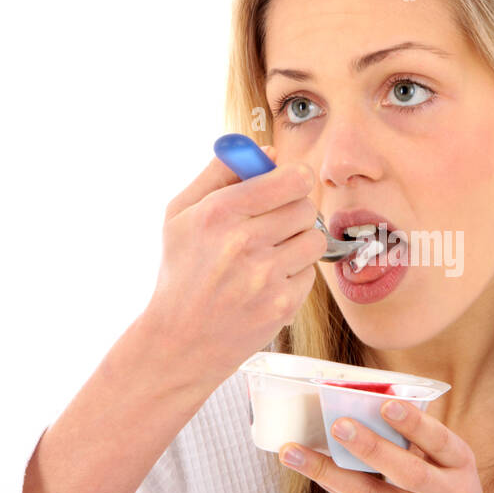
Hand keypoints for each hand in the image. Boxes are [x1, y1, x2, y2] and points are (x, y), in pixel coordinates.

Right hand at [140, 144, 325, 393]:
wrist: (179, 341)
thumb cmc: (181, 273)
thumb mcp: (180, 215)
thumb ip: (219, 174)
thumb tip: (267, 151)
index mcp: (218, 213)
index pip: (289, 180)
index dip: (295, 179)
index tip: (289, 185)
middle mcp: (243, 243)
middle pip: (305, 207)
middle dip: (294, 211)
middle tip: (275, 223)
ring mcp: (265, 276)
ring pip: (314, 239)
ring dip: (297, 243)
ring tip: (270, 254)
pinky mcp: (282, 305)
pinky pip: (310, 273)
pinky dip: (294, 275)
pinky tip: (268, 282)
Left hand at [279, 399, 493, 492]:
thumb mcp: (454, 474)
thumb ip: (424, 449)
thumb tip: (370, 410)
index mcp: (462, 467)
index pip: (440, 440)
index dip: (414, 422)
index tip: (387, 403)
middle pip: (407, 469)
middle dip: (370, 445)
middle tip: (337, 425)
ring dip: (330, 471)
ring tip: (294, 452)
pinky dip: (336, 488)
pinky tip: (314, 473)